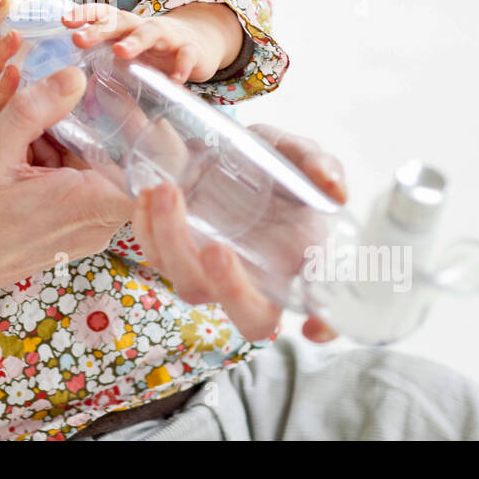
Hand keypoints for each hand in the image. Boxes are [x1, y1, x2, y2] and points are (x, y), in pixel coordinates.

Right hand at [0, 67, 133, 323]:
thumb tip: (75, 75)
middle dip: (97, 128)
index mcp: (88, 203)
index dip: (147, 131)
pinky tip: (29, 155)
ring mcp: (85, 234)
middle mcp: (97, 224)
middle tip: (70, 97)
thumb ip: (37, 107)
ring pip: (99, 174)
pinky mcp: (70, 237)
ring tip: (35, 129)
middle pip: (121, 162)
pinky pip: (81, 192)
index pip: (149, 167)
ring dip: (73, 147)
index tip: (127, 100)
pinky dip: (61, 168)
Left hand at [62, 2, 241, 83]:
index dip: (84, 15)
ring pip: (150, 31)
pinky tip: (174, 80)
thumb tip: (70, 85)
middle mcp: (143, 26)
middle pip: (120, 21)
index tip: (65, 21)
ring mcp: (168, 36)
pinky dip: (181, 66)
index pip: (102, 14)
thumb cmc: (154, 50)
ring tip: (120, 52)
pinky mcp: (191, 50)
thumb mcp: (128, 52)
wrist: (199, 44)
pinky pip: (186, 55)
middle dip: (99, 28)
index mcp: (125, 26)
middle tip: (79, 39)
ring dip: (135, 41)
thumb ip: (103, 63)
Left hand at [129, 124, 346, 342]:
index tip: (313, 324)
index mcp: (295, 264)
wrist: (226, 150)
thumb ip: (317, 165)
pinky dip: (146, 230)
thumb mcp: (296, 156)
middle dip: (228, 287)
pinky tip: (147, 195)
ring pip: (189, 283)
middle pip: (244, 314)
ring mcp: (210, 270)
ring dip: (175, 244)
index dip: (323, 328)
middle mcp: (254, 279)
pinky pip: (155, 256)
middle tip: (217, 247)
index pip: (318, 311)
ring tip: (169, 191)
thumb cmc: (271, 164)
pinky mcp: (175, 252)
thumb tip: (332, 184)